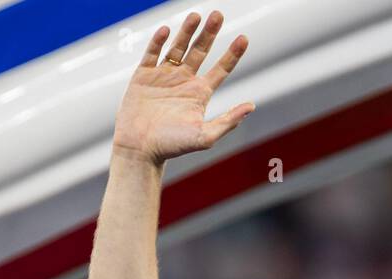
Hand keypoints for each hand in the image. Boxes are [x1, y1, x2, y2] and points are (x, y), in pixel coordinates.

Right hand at [112, 10, 253, 165]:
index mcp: (199, 94)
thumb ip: (228, 121)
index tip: (244, 38)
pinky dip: (158, 41)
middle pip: (200, 51)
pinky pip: (152, 53)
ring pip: (178, 47)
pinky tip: (166, 30)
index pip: (221, 69)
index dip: (232, 54)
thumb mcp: (205, 136)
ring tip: (196, 16)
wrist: (140, 149)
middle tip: (218, 15)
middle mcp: (183, 81)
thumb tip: (251, 106)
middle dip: (209, 33)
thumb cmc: (172, 147)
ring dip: (186, 31)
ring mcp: (163, 76)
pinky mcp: (143, 76)